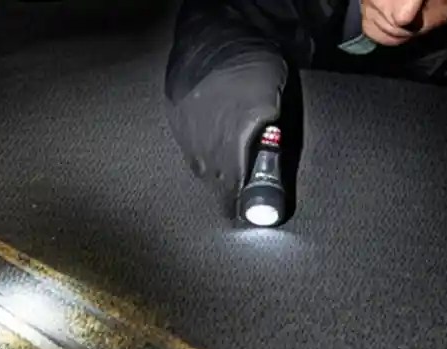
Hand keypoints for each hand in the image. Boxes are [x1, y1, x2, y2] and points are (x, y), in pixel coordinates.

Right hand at [165, 57, 286, 216]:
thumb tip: (265, 158)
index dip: (235, 203)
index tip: (240, 214)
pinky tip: (206, 156)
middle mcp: (204, 143)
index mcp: (230, 142)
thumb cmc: (248, 66)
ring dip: (211, 177)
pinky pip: (187, 149)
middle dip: (223, 193)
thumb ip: (267, 132)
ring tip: (221, 182)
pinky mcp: (176, 120)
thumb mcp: (271, 99)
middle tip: (233, 202)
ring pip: (198, 167)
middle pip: (212, 181)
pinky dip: (199, 157)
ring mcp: (186, 132)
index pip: (230, 186)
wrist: (211, 37)